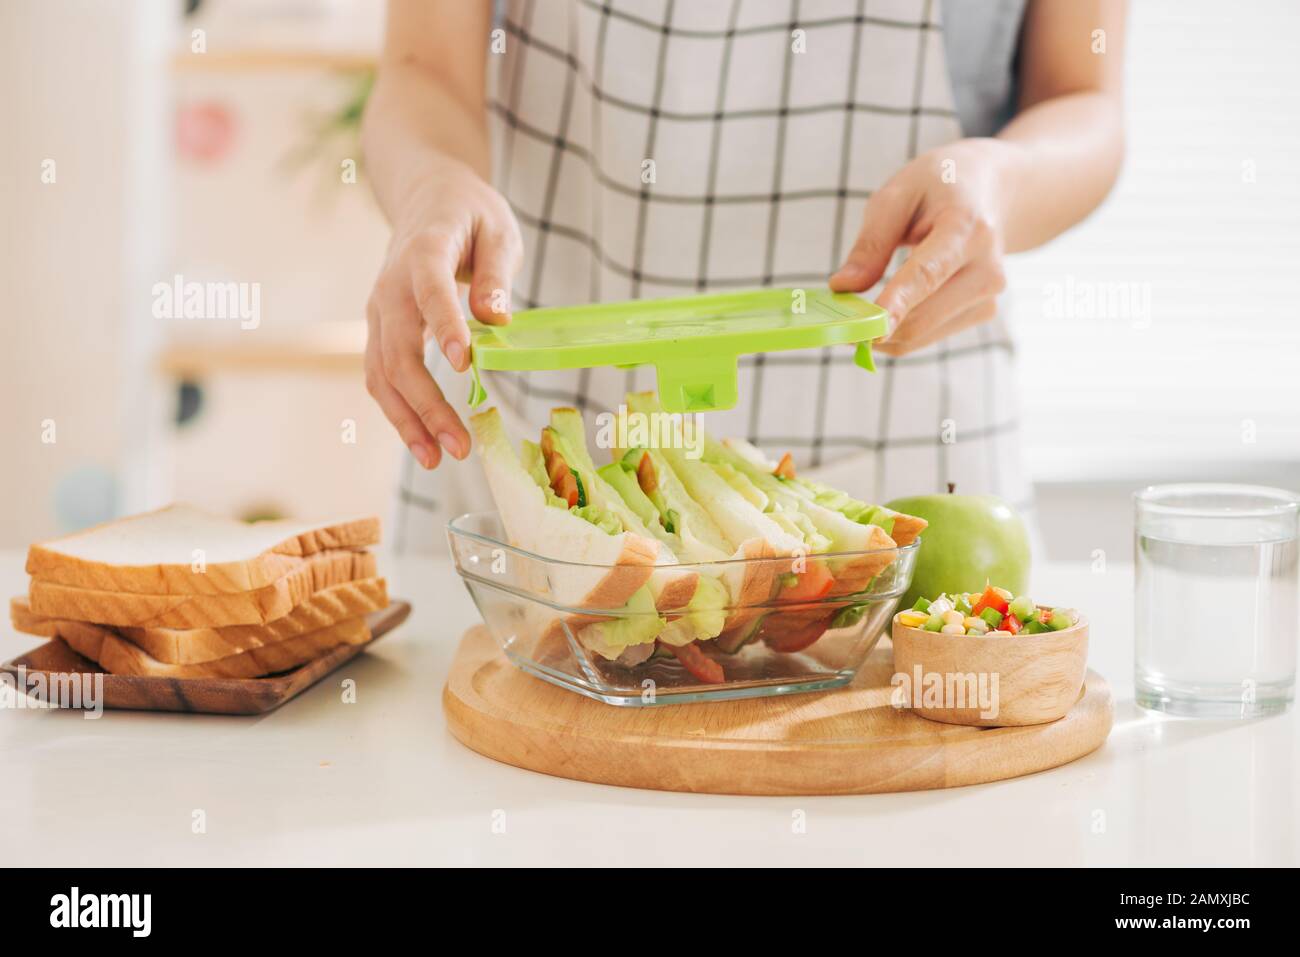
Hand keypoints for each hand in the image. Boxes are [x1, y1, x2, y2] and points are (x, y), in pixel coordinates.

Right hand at [365, 157, 522, 467]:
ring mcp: (380, 312)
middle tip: (460, 445)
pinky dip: (399, 414)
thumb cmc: (469, 214)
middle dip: (427, 402)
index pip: (429, 291)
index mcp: (424, 251)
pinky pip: (382, 377)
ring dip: (408, 421)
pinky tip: (424, 444)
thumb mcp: (498, 229)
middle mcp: (391, 286)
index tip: (464, 364)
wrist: (425, 199)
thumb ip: (496, 273)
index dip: (445, 326)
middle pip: (399, 350)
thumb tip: (495, 319)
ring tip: (439, 459)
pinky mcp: (381, 332)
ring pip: (383, 374)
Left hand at [830, 138, 1019, 355]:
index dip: (897, 304)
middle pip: (922, 317)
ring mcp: (989, 293)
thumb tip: (843, 287)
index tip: (870, 331)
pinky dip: (902, 332)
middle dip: (874, 328)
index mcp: (965, 226)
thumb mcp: (897, 195)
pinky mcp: (983, 311)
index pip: (927, 274)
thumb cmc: (938, 187)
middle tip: (837, 327)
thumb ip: (871, 243)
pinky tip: (894, 309)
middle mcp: (986, 266)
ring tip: (863, 310)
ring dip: (885, 334)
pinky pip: (930, 336)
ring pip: (923, 335)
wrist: (990, 190)